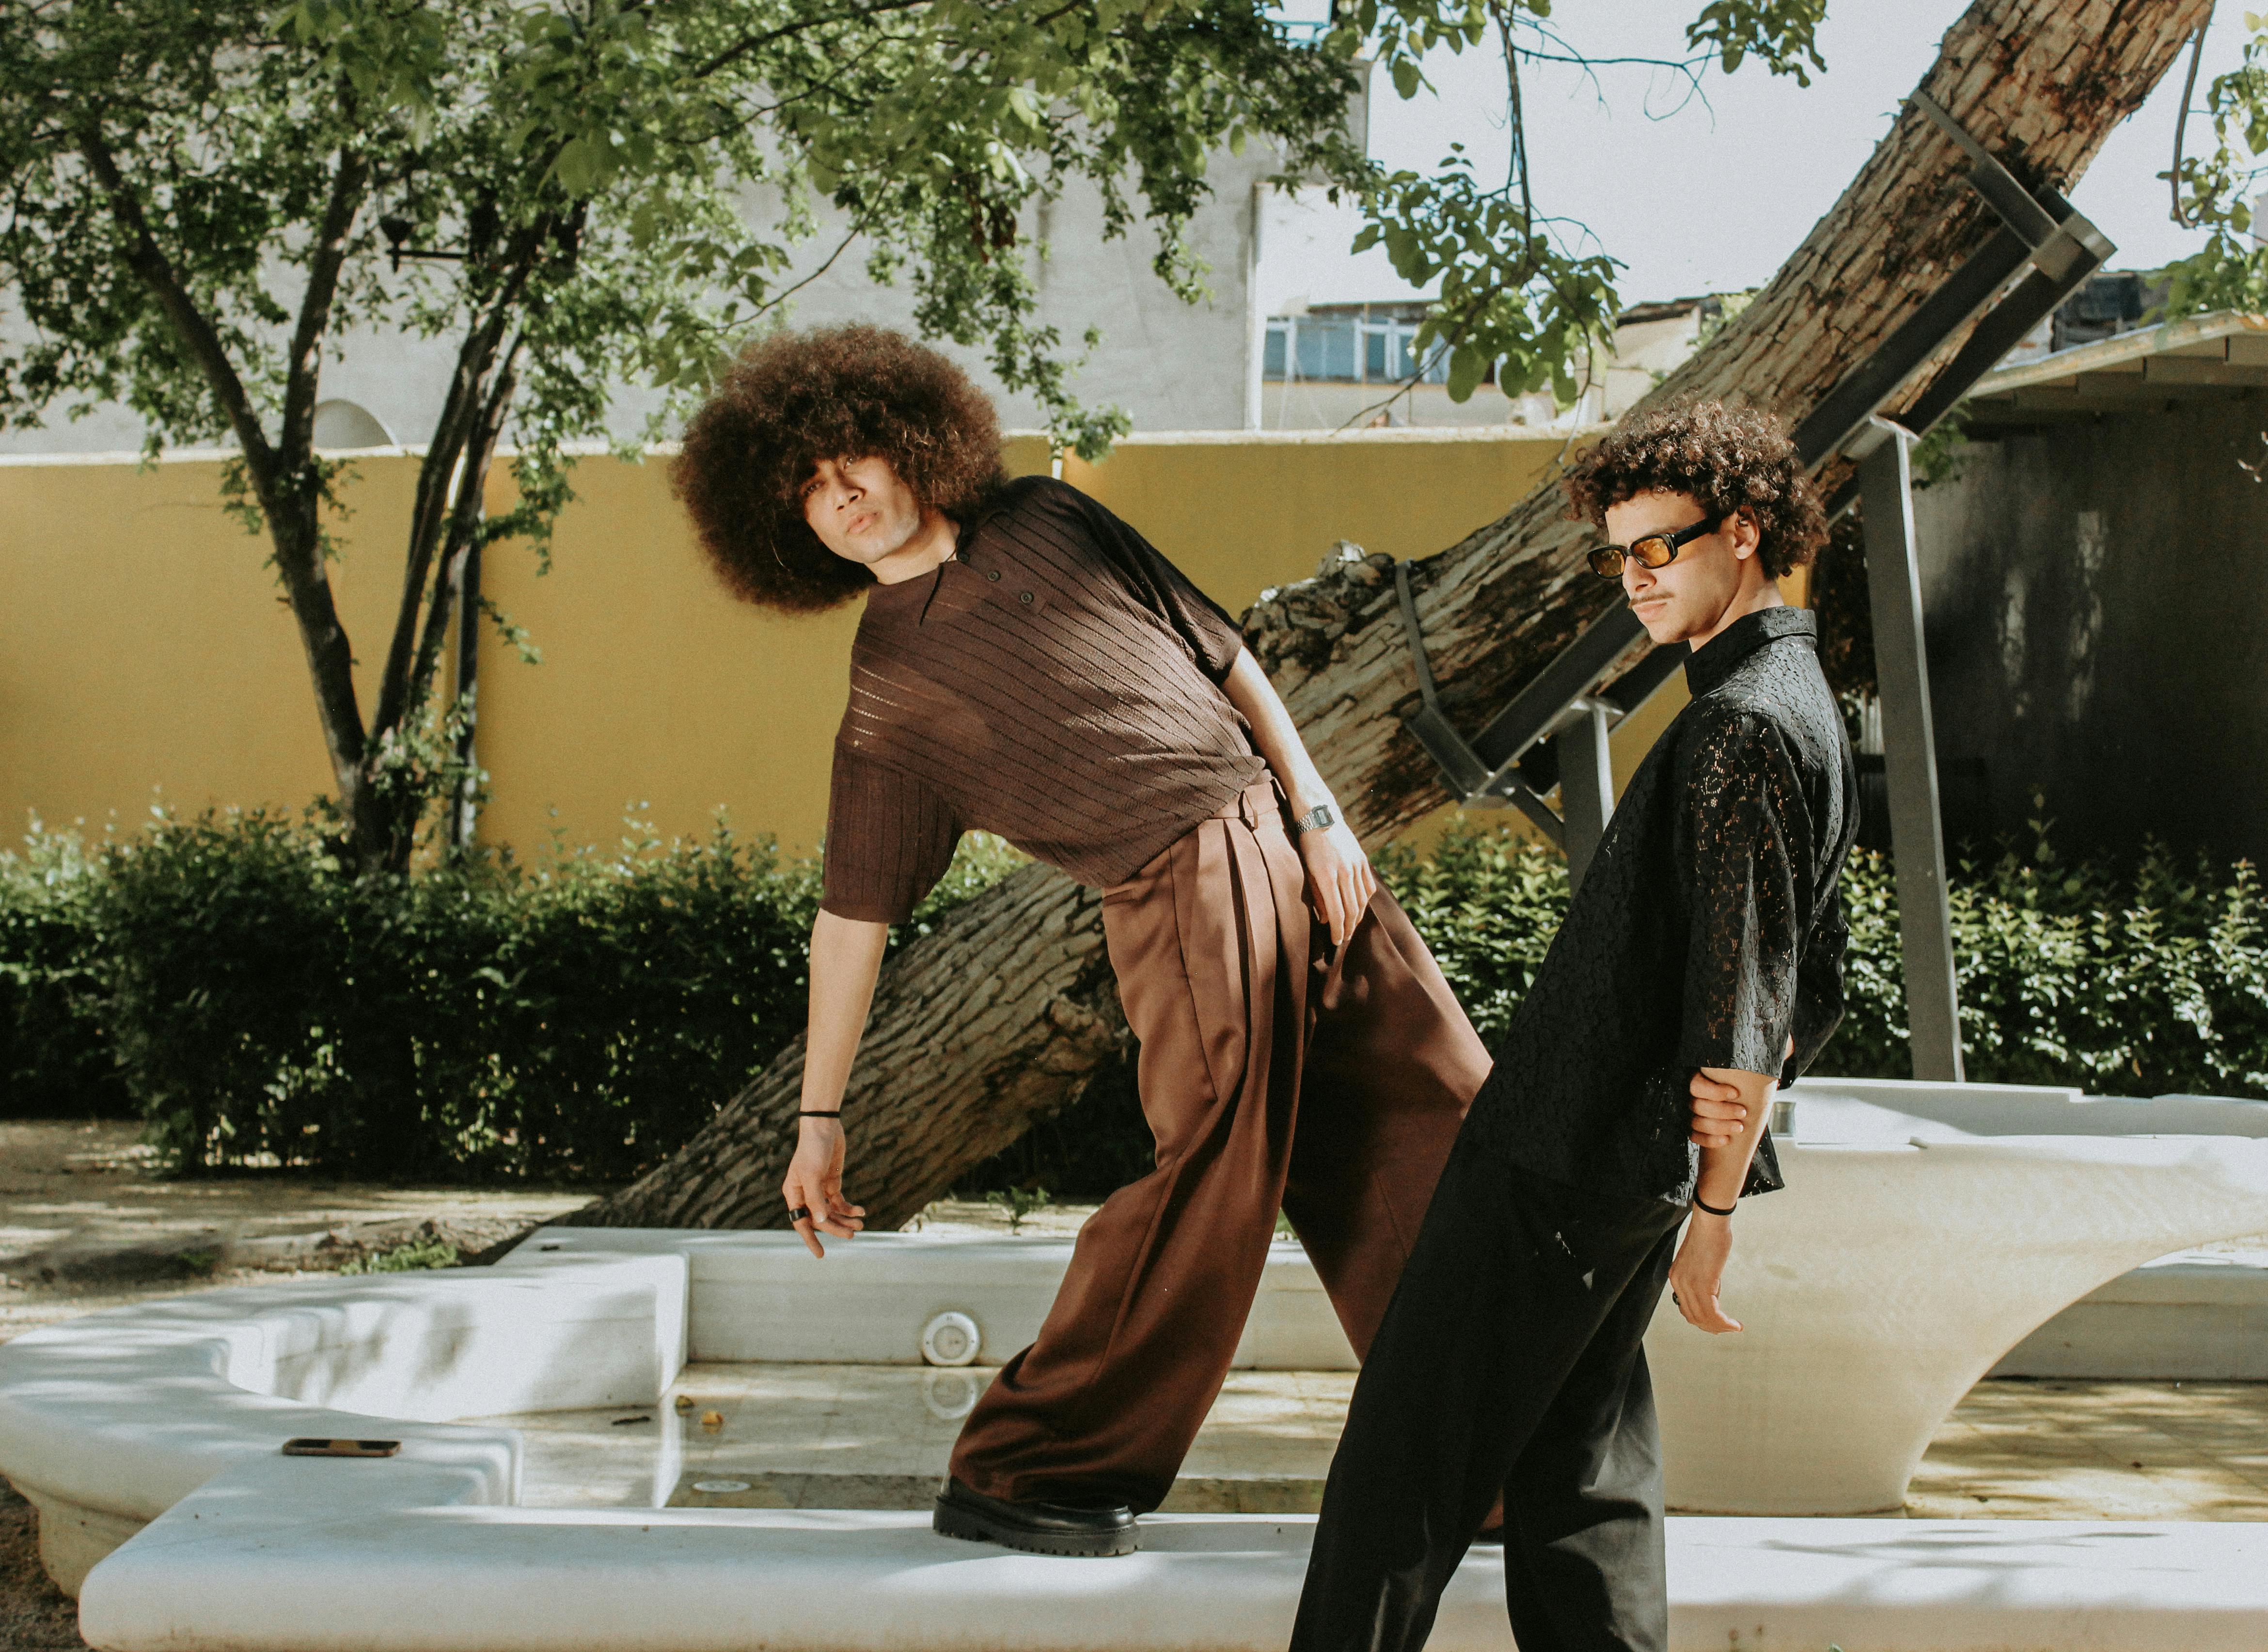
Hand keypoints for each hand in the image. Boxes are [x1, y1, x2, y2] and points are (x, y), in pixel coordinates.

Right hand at [781, 1119, 865, 1257]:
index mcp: (794, 1193)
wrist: (824, 1126)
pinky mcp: (832, 1183)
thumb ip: (816, 1199)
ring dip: (845, 1219)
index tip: (820, 1255)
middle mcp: (805, 1194)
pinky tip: (861, 1211)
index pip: (801, 1222)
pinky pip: (840, 1202)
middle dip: (836, 1228)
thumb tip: (821, 1222)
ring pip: (832, 1212)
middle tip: (853, 1234)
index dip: (810, 1239)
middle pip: (820, 1219)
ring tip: (861, 1224)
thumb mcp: (813, 1174)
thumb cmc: (813, 1149)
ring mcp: (819, 1189)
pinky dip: (850, 1208)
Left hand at [1296, 813, 1376, 948]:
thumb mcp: (1305, 870)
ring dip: (1357, 917)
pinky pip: (1368, 886)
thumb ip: (1316, 896)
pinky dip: (1365, 900)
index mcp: (1327, 876)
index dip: (1338, 930)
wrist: (1319, 815)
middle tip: (1344, 939)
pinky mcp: (1363, 860)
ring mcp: (1356, 865)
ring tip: (1351, 927)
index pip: (1336, 912)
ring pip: (1362, 899)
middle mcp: (1345, 871)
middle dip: (1348, 928)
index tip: (1336, 941)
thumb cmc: (1306, 845)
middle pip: (1352, 909)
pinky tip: (1360, 908)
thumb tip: (1325, 919)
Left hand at [1667, 1212, 1740, 1333]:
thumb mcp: (1702, 1262)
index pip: (1686, 1309)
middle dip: (1712, 1327)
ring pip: (1703, 1318)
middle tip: (1729, 1328)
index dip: (1702, 1320)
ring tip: (1735, 1327)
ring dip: (1720, 1327)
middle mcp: (1678, 1283)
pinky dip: (1724, 1322)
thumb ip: (1703, 1278)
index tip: (1718, 1323)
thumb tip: (1712, 1293)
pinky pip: (1712, 1312)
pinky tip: (1735, 1324)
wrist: (1710, 1222)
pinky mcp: (1702, 1283)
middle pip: (1693, 1317)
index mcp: (1676, 1278)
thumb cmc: (1710, 1237)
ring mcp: (1688, 1284)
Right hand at [1687, 1070, 1747, 1147]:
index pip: (1697, 1086)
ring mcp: (1692, 1115)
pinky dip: (1711, 1140)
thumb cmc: (1744, 1093)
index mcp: (1701, 1081)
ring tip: (1740, 1127)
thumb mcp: (1743, 1082)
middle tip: (1743, 1112)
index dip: (1715, 1091)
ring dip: (1720, 1126)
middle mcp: (1693, 1098)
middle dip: (1723, 1111)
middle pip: (1698, 1105)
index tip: (1736, 1094)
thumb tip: (1754, 1075)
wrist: (1745, 1110)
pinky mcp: (1694, 1131)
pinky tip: (1726, 1140)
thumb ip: (1740, 1078)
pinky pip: (1695, 1137)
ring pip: (1697, 1122)